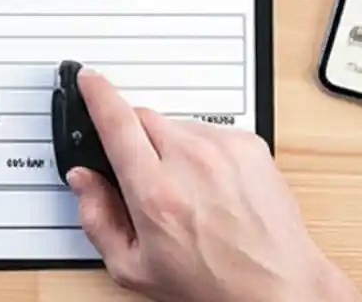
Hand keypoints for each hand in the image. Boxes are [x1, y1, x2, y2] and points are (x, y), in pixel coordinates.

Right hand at [67, 68, 361, 301]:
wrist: (278, 287)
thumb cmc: (213, 285)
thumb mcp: (135, 269)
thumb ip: (98, 219)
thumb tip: (83, 181)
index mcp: (156, 194)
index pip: (116, 124)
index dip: (96, 95)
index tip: (87, 80)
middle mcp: (190, 162)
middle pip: (143, 119)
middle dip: (132, 138)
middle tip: (143, 176)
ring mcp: (223, 148)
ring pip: (176, 126)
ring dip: (169, 146)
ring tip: (185, 190)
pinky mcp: (248, 144)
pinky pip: (209, 132)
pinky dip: (201, 151)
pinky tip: (210, 186)